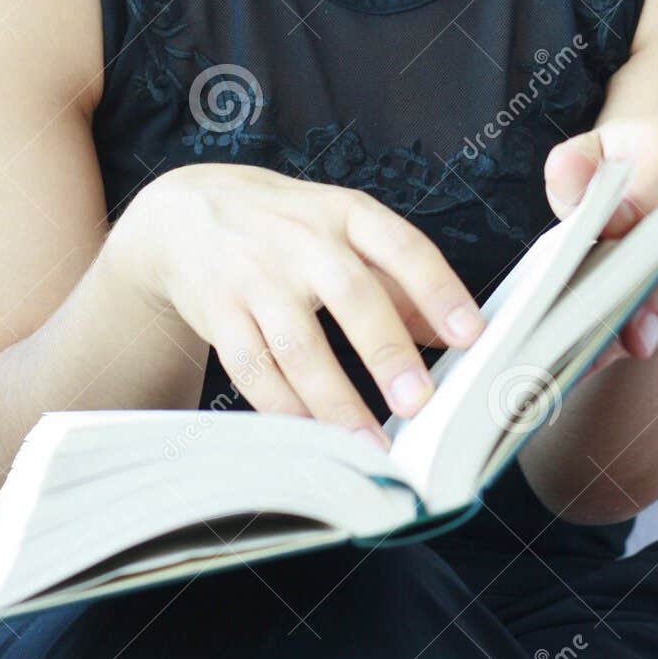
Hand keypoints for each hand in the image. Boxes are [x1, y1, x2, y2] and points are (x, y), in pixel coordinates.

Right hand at [115, 163, 486, 446]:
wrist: (185, 213)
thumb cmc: (285, 226)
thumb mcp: (343, 230)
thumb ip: (398, 280)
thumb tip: (452, 335)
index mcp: (345, 213)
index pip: (402, 247)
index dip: (439, 290)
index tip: (472, 335)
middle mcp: (302, 239)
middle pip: (350, 294)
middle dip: (386, 351)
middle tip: (419, 403)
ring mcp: (254, 275)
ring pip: (298, 344)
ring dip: (336, 400)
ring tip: (370, 445)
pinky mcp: (218, 312)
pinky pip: (252, 368)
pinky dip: (283, 407)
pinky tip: (312, 437)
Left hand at [543, 117, 657, 375]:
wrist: (654, 179)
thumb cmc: (613, 173)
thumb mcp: (583, 158)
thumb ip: (571, 170)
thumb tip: (572, 190)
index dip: (637, 205)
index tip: (610, 236)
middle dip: (656, 290)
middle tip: (627, 333)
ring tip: (615, 348)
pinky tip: (639, 340)